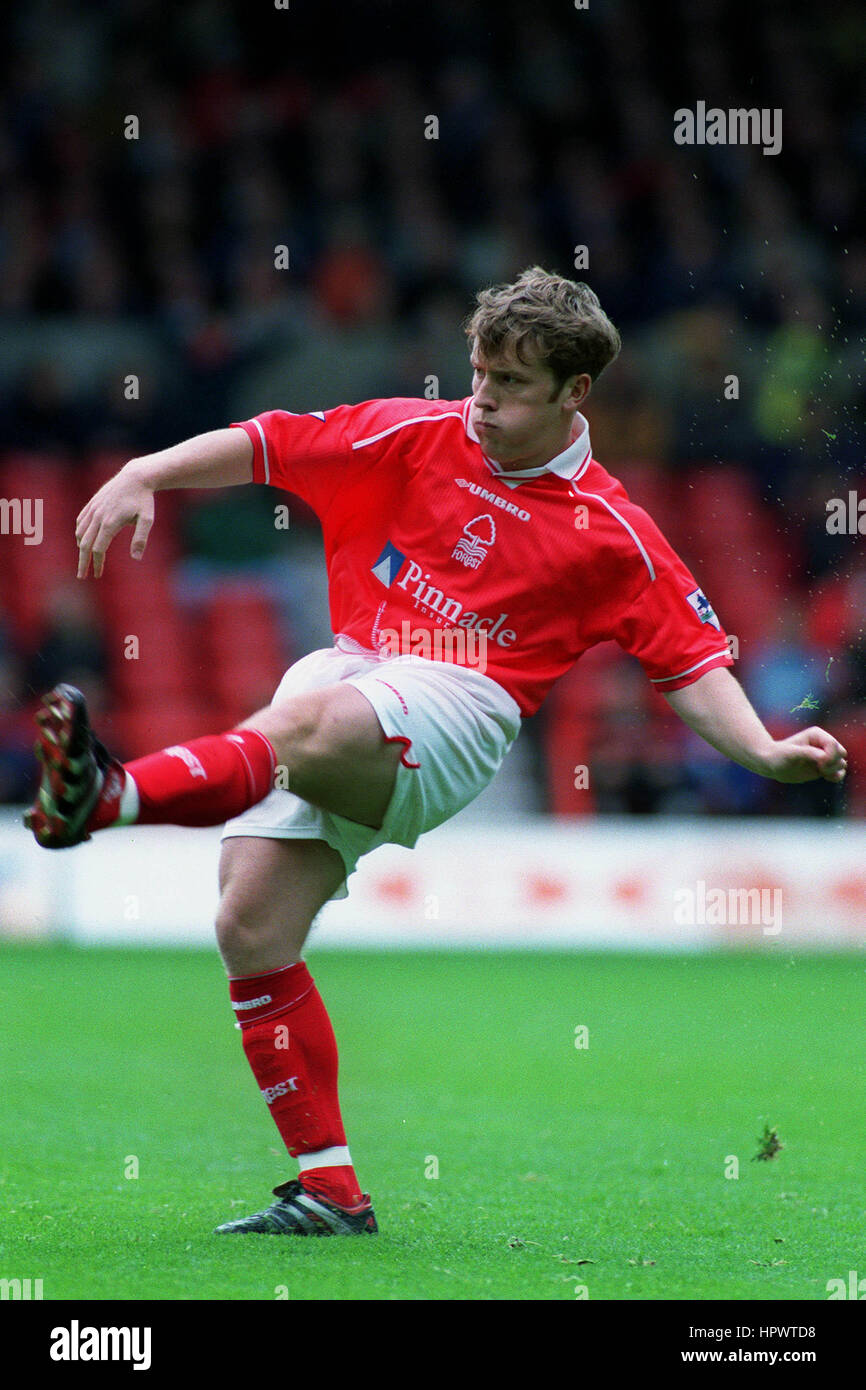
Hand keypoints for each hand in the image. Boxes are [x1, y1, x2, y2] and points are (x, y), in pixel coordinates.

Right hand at [75, 463, 154, 577]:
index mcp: (110, 523)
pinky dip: (79, 533)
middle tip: (82, 576)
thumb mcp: (147, 520)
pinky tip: (82, 541)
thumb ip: (141, 539)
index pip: (98, 549)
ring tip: (84, 560)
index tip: (98, 575)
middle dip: (83, 561)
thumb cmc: (144, 500)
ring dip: (81, 548)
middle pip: (85, 544)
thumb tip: (136, 558)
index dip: (97, 563)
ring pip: (80, 533)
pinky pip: (80, 521)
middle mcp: (98, 516)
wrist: (136, 477)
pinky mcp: (92, 503)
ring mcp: (93, 509)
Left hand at [761, 727, 847, 783]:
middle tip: (820, 768)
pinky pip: (839, 772)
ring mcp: (824, 756)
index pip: (833, 744)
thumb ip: (808, 753)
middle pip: (841, 753)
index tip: (819, 763)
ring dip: (834, 770)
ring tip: (821, 772)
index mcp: (817, 735)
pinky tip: (825, 777)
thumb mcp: (791, 753)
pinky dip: (836, 776)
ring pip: (841, 763)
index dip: (830, 756)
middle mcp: (823, 744)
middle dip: (833, 762)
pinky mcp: (823, 768)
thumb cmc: (778, 755)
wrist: (771, 764)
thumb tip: (824, 757)